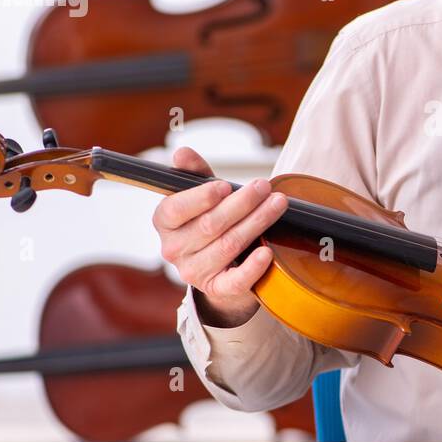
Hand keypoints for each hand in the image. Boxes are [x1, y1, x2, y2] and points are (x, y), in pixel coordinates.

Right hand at [152, 147, 288, 327]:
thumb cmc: (209, 220)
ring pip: (228, 246)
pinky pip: (235, 281)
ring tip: (278, 205)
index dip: (200, 197)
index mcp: (164, 222)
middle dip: (241, 204)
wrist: (218, 265)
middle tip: (264, 187)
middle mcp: (174, 249)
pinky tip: (268, 252)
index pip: (176, 209)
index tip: (225, 185)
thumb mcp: (200, 194)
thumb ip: (194, 173)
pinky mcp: (216, 289)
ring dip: (256, 223)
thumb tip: (182, 153)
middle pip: (210, 225)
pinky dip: (253, 267)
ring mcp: (194, 272)